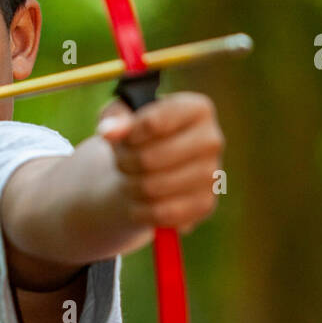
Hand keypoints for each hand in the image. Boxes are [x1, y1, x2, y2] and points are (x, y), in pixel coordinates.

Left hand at [96, 91, 224, 234]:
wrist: (154, 168)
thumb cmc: (138, 135)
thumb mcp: (122, 117)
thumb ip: (114, 117)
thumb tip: (109, 131)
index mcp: (197, 108)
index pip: (152, 123)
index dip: (127, 136)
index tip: (121, 138)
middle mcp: (212, 139)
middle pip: (149, 159)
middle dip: (124, 164)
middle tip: (120, 162)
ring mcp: (212, 174)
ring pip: (152, 188)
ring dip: (129, 187)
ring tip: (128, 179)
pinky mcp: (206, 204)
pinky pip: (161, 214)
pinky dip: (140, 210)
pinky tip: (138, 201)